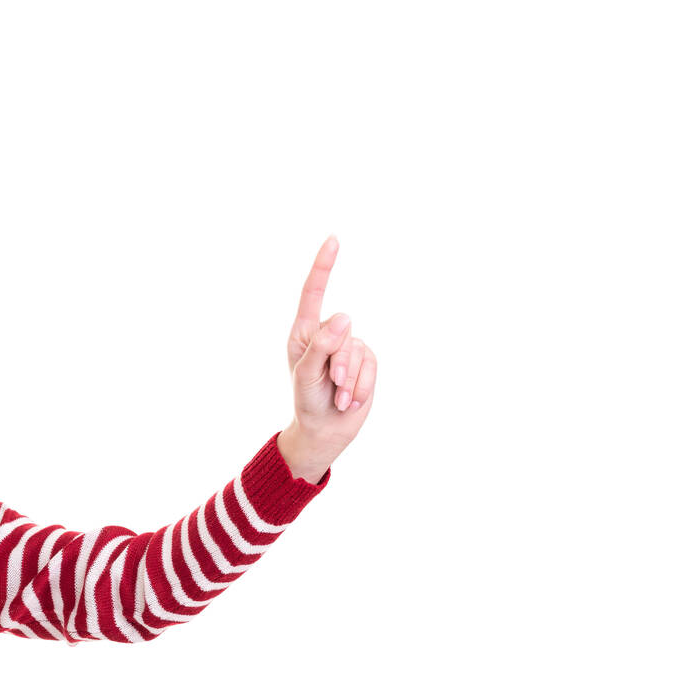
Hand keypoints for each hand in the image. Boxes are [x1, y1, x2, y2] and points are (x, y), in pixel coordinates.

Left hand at [279, 234, 377, 480]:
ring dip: (350, 380)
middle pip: (343, 333)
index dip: (324, 266)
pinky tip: (351, 400)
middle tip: (330, 386)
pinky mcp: (367, 362)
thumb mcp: (306, 375)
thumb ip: (322, 346)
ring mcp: (349, 348)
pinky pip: (372, 366)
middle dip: (339, 364)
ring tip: (338, 397)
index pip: (314, 293)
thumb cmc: (307, 401)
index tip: (333, 240)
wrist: (325, 430)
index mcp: (305, 332)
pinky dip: (362, 387)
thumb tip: (345, 316)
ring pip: (359, 350)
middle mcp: (328, 335)